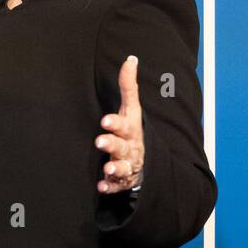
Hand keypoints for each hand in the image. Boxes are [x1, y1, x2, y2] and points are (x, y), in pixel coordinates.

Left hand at [95, 55, 144, 193]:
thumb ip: (128, 87)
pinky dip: (110, 187)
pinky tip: (102, 187)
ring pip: (123, 167)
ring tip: (108, 168)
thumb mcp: (132, 111)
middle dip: (112, 144)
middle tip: (100, 141)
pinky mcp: (121, 181)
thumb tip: (130, 59)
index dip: (115, 123)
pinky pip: (116, 186)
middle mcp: (130, 148)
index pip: (124, 125)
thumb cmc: (133, 132)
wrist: (147, 163)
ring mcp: (127, 165)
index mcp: (131, 130)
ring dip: (115, 168)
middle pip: (122, 146)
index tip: (105, 120)